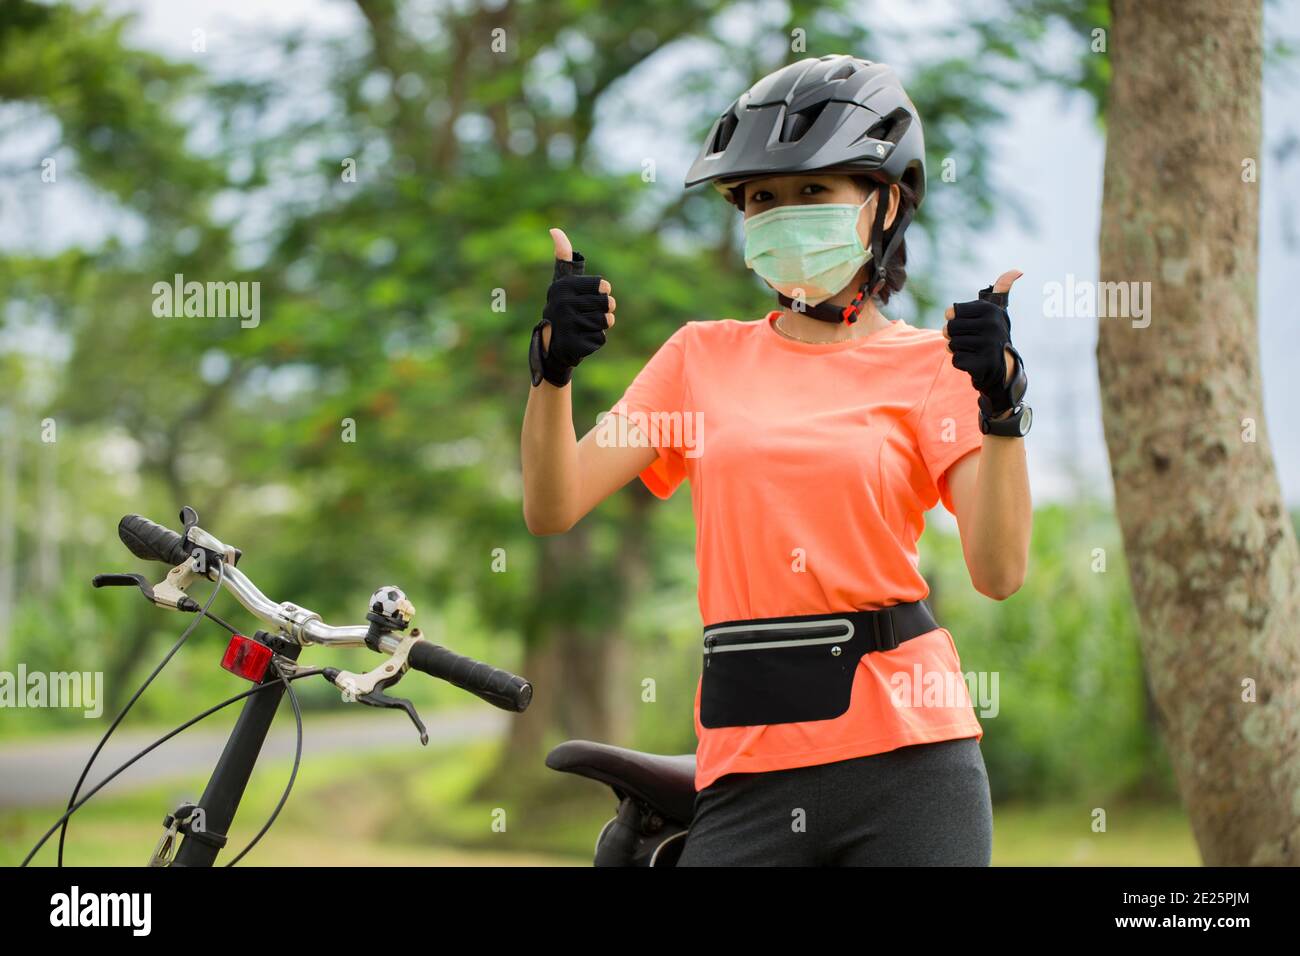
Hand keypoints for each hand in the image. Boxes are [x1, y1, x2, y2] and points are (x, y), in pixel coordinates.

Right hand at [531, 228, 615, 386]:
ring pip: (606, 322)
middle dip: (605, 310)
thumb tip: (554, 229)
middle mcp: (563, 304)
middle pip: (608, 304)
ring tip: (585, 325)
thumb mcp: (562, 281)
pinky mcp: (574, 344)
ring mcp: (568, 325)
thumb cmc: (562, 307)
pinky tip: (581, 338)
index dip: (603, 292)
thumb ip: (563, 257)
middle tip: (589, 313)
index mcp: (563, 286)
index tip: (590, 296)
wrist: (550, 343)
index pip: (604, 286)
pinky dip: (595, 340)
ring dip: (601, 326)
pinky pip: (601, 339)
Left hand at [944, 269, 1022, 411]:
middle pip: (949, 329)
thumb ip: (1002, 289)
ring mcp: (988, 345)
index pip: (951, 312)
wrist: (1004, 366)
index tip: (968, 324)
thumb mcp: (997, 310)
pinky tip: (975, 361)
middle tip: (969, 339)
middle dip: (954, 336)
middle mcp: (992, 326)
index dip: (954, 320)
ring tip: (973, 350)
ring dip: (958, 349)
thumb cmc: (993, 334)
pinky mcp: (983, 364)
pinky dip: (961, 363)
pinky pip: (956, 360)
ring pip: (952, 345)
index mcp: (990, 310)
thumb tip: (1018, 270)